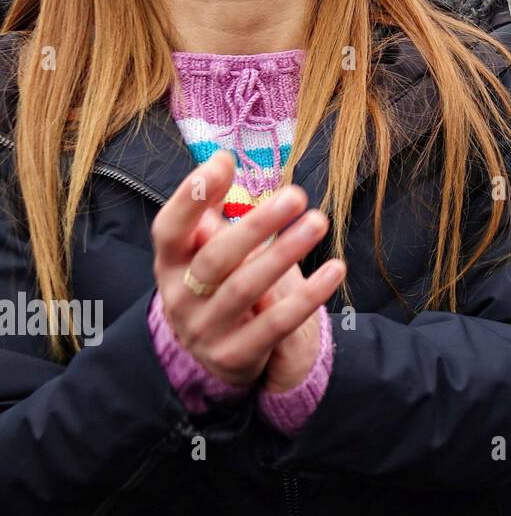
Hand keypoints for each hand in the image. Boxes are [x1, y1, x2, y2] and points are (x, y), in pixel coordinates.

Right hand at [151, 152, 343, 387]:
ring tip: (319, 221)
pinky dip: (308, 296)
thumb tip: (220, 158)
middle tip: (296, 195)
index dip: (190, 198)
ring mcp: (205, 331)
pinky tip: (335, 269)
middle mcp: (180, 298)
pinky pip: (276, 324)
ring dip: (285, 253)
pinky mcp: (235, 356)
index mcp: (169, 265)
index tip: (223, 162)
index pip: (169, 229)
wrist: (219, 355)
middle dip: (256, 225)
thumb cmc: (218, 284)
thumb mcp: (206, 253)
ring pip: (245, 289)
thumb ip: (210, 214)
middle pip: (216, 259)